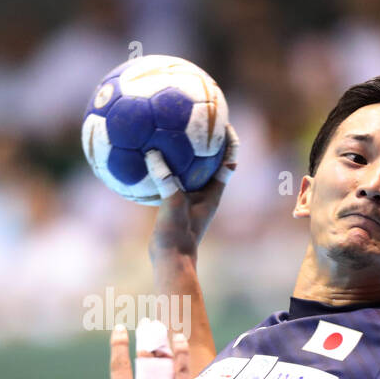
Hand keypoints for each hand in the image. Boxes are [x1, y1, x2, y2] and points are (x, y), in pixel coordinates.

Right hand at [79, 324, 199, 378]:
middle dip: (145, 336)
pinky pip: (183, 369)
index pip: (119, 365)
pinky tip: (179, 340)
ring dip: (162, 340)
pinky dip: (181, 352)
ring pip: (164, 359)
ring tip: (161, 327)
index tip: (119, 330)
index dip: (118, 344)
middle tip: (146, 324)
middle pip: (145, 356)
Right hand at [147, 123, 238, 258]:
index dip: (230, 141)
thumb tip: (153, 153)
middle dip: (208, 140)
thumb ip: (165, 178)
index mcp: (213, 191)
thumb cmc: (177, 234)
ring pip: (191, 168)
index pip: (228, 159)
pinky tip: (149, 159)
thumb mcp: (172, 203)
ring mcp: (191, 197)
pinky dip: (165, 168)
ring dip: (186, 152)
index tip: (224, 122)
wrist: (171, 260)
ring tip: (173, 132)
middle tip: (198, 119)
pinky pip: (172, 178)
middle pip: (211, 159)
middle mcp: (205, 192)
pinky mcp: (176, 203)